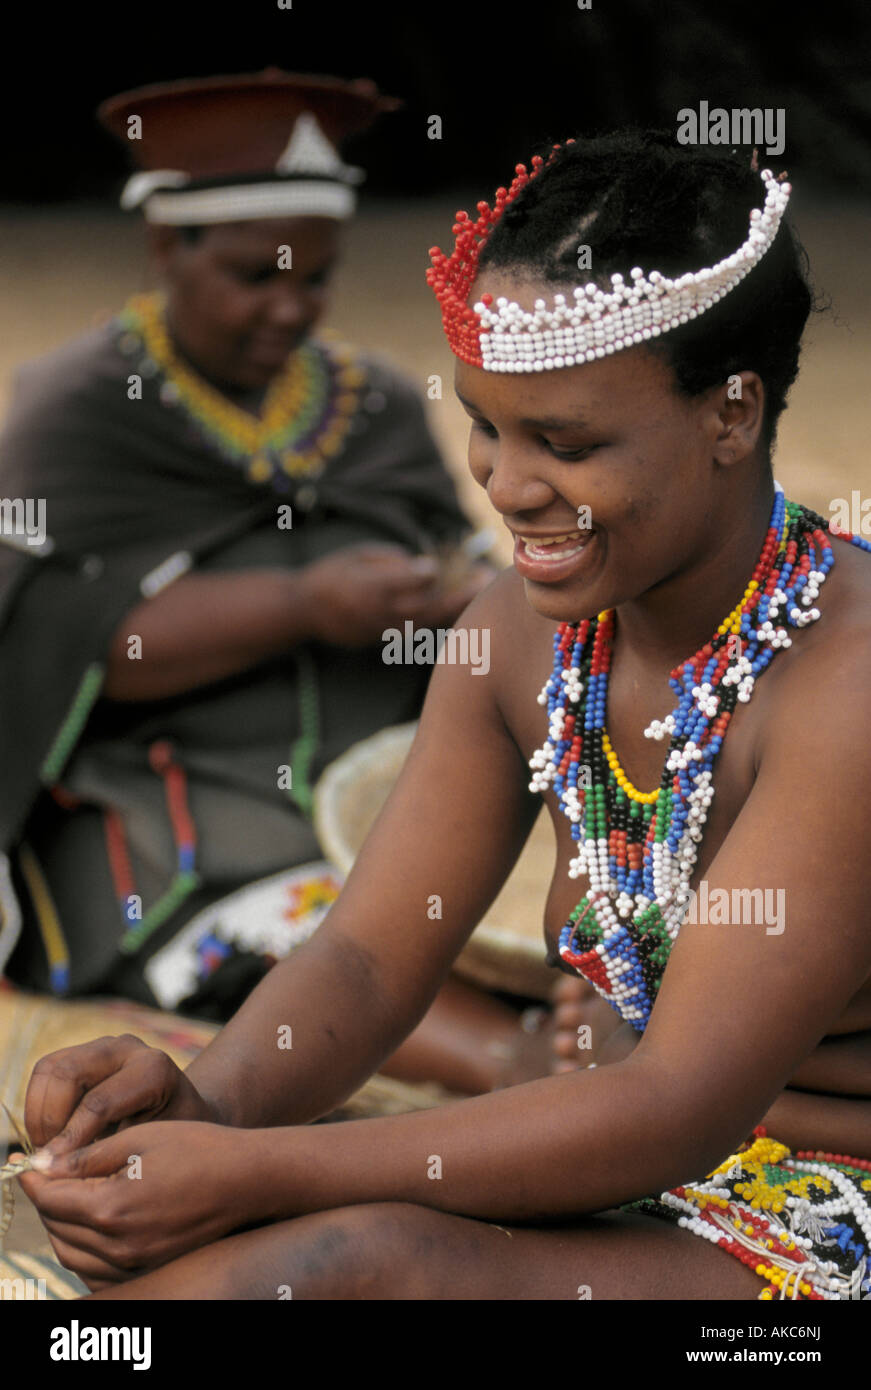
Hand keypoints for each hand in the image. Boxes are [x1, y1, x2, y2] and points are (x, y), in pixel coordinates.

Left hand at [17, 1120, 261, 1289]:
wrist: (248, 1179)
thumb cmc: (198, 1148)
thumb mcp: (139, 1138)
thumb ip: (87, 1155)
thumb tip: (46, 1165)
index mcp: (113, 1207)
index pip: (51, 1199)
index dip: (34, 1178)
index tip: (27, 1163)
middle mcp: (120, 1245)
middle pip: (57, 1230)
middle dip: (45, 1201)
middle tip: (47, 1175)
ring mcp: (136, 1263)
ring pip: (73, 1256)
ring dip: (60, 1227)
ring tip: (67, 1196)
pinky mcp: (149, 1269)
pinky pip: (97, 1272)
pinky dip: (83, 1252)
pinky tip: (91, 1227)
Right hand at [23, 1034, 216, 1158]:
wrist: (182, 1111)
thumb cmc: (172, 1137)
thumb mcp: (152, 1148)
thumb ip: (110, 1154)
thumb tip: (57, 1171)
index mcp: (153, 1070)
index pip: (98, 1103)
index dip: (71, 1138)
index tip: (55, 1169)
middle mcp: (126, 1048)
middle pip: (66, 1073)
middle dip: (48, 1120)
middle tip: (47, 1159)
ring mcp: (102, 1046)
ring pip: (48, 1069)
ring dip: (37, 1112)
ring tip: (45, 1149)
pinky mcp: (82, 1051)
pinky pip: (45, 1071)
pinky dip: (37, 1105)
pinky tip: (47, 1136)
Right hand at [301, 546, 497, 645]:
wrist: (306, 612)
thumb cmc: (333, 573)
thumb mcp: (358, 554)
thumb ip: (392, 560)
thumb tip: (427, 567)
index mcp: (369, 586)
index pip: (409, 580)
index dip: (430, 572)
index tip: (445, 563)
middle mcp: (379, 611)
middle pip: (428, 605)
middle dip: (461, 592)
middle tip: (487, 577)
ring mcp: (384, 629)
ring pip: (428, 621)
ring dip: (457, 606)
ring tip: (481, 588)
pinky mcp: (386, 639)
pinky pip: (420, 629)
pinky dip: (442, 617)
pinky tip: (461, 604)